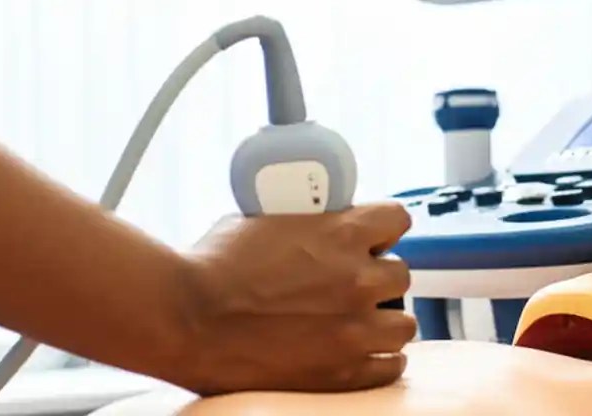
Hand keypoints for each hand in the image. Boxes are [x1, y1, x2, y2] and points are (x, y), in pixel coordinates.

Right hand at [172, 202, 415, 394]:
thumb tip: (307, 225)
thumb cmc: (211, 269)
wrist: (188, 320)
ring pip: (403, 324)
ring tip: (356, 322)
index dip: (383, 228)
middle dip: (378, 276)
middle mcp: (357, 279)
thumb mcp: (260, 221)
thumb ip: (300, 224)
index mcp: (340, 233)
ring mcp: (355, 329)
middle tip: (352, 283)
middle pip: (401, 274)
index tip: (373, 237)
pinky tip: (358, 353)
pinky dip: (377, 359)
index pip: (397, 219)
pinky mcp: (345, 372)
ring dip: (382, 320)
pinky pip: (390, 366)